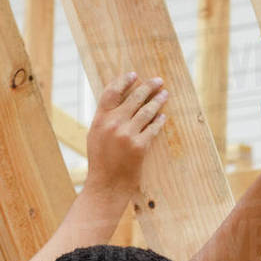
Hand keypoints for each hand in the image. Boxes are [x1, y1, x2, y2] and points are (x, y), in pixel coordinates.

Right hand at [82, 73, 168, 198]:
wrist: (106, 186)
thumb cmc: (101, 162)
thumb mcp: (95, 136)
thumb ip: (105, 118)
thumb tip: (118, 102)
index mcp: (100, 119)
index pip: (112, 91)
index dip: (124, 80)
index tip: (134, 75)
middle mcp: (113, 124)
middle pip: (134, 97)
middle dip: (148, 87)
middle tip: (158, 81)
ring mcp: (127, 134)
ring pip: (147, 111)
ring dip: (158, 100)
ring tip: (164, 94)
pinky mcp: (140, 146)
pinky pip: (153, 128)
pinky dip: (159, 121)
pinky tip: (163, 116)